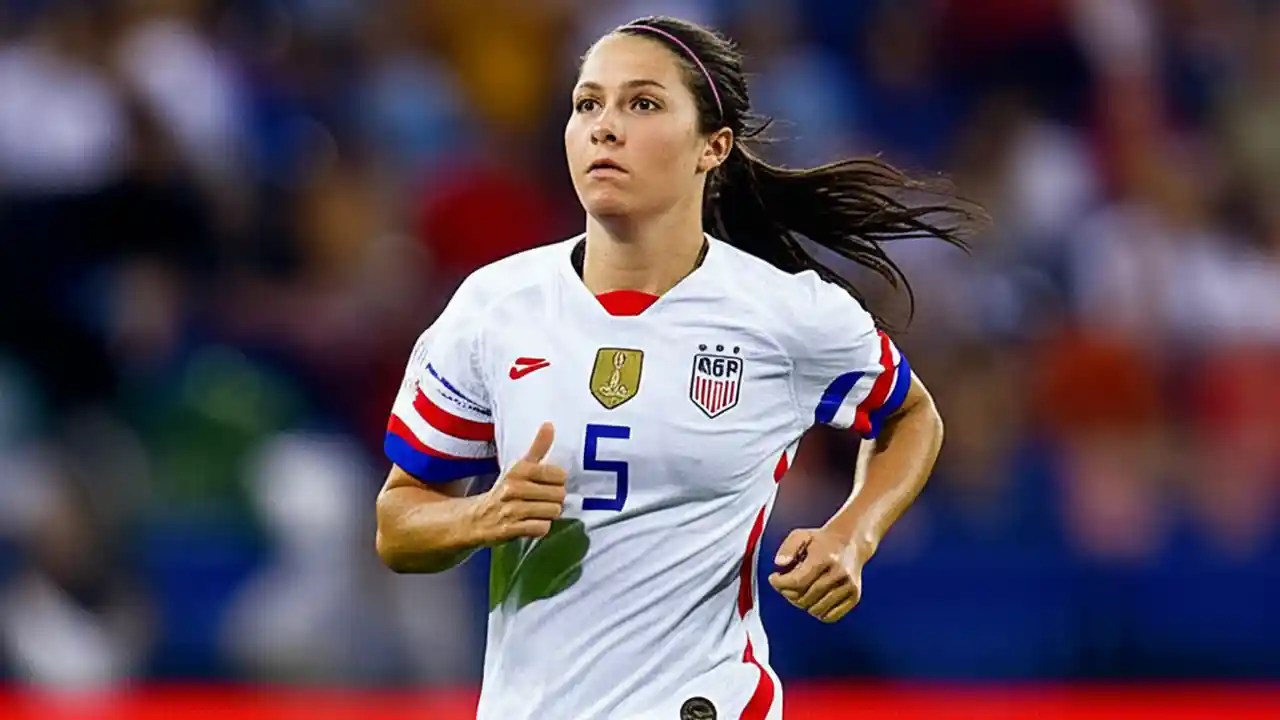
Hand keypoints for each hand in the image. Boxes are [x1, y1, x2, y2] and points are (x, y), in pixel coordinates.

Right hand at [472, 423, 567, 543]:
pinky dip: (540, 528)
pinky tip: (532, 523)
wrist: (477, 518)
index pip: (557, 474)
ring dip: (548, 514)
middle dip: (555, 499)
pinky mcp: (511, 529)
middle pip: (559, 495)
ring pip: (552, 511)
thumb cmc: (506, 490)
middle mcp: (514, 488)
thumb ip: (537, 447)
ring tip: (537, 511)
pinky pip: (542, 528)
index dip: (558, 481)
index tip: (548, 483)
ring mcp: (512, 510)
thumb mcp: (519, 467)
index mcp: (518, 470)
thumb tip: (550, 425)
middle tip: (542, 499)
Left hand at [767, 528, 865, 622]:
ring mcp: (849, 586)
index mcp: (825, 557)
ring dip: (802, 604)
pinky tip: (812, 600)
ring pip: (816, 610)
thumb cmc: (821, 540)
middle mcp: (839, 573)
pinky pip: (830, 616)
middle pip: (805, 597)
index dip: (780, 584)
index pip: (797, 581)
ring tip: (799, 592)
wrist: (851, 541)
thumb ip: (787, 548)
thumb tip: (779, 564)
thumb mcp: (801, 535)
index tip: (773, 578)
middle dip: (788, 594)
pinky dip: (817, 612)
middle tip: (785, 586)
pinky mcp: (855, 596)